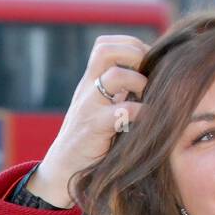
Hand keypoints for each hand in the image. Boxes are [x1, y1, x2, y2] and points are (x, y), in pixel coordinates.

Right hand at [29, 35, 149, 207]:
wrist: (62, 169)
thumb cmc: (88, 140)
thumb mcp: (99, 108)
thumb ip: (117, 91)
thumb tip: (152, 76)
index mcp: (89, 82)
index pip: (104, 45)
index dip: (130, 45)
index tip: (147, 63)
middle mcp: (86, 89)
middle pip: (106, 50)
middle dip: (134, 55)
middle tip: (148, 75)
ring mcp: (88, 107)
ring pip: (115, 75)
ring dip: (139, 82)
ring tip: (146, 98)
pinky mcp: (93, 128)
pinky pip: (122, 111)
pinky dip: (142, 113)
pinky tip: (147, 121)